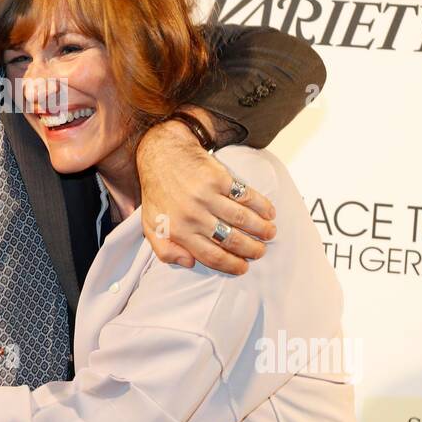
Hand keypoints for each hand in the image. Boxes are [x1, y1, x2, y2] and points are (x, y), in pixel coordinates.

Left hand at [135, 117, 275, 274]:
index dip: (232, 265)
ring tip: (269, 233)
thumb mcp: (152, 226)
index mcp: (178, 231)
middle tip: (260, 251)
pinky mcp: (217, 178)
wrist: (162, 154)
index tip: (244, 267)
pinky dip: (261, 205)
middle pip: (231, 239)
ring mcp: (206, 196)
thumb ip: (165, 250)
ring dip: (260, 228)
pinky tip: (269, 212)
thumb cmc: (158, 192)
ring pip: (242, 219)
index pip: (212, 256)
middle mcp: (193, 215)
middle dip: (251, 249)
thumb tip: (189, 263)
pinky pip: (245, 195)